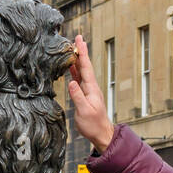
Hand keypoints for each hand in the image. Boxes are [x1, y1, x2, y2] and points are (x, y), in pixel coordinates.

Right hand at [68, 35, 114, 152]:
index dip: (82, 53)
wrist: (101, 134)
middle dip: (80, 51)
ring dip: (77, 59)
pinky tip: (71, 67)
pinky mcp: (85, 95)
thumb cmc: (93, 125)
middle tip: (77, 38)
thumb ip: (78, 97)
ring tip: (72, 48)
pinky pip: (79, 79)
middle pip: (85, 66)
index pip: (86, 67)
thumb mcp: (84, 111)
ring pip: (82, 71)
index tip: (79, 40)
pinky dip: (75, 71)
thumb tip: (71, 83)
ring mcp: (88, 91)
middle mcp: (91, 87)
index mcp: (91, 88)